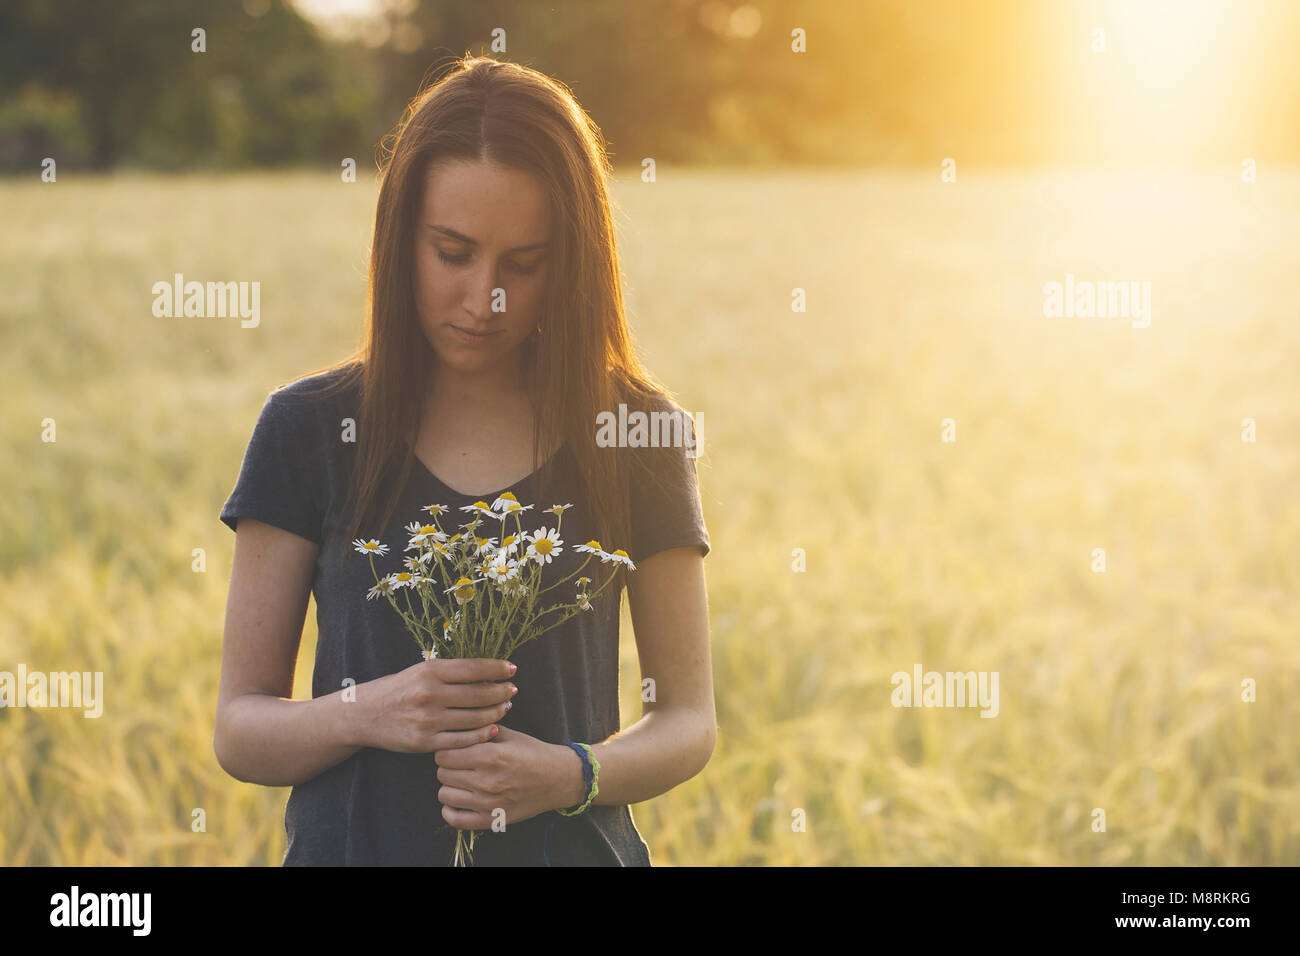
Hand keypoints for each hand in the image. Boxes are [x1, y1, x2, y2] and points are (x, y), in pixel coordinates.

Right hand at [354, 658, 516, 753]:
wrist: (363, 715)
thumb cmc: (397, 690)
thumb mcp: (419, 671)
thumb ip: (449, 672)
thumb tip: (487, 672)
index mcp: (429, 672)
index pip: (474, 668)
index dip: (497, 668)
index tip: (511, 669)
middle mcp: (429, 694)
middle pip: (479, 694)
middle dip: (502, 692)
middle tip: (513, 690)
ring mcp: (427, 720)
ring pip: (474, 718)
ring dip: (496, 712)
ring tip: (505, 707)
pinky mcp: (425, 742)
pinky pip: (463, 740)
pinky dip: (482, 735)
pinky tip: (493, 728)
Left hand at [434, 725, 587, 830]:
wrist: (559, 779)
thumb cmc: (533, 753)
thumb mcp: (508, 735)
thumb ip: (480, 731)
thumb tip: (454, 727)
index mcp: (490, 756)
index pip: (444, 754)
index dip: (446, 749)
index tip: (455, 749)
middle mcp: (487, 781)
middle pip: (442, 773)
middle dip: (448, 766)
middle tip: (459, 763)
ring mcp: (488, 804)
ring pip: (444, 795)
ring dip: (450, 786)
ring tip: (462, 780)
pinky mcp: (491, 821)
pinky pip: (454, 819)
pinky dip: (450, 810)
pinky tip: (460, 799)